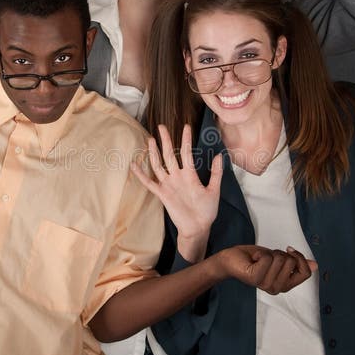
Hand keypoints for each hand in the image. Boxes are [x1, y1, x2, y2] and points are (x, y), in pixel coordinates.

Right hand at [131, 124, 222, 254]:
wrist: (198, 228)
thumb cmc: (207, 211)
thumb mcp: (214, 190)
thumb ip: (216, 173)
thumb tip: (220, 155)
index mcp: (190, 175)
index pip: (186, 152)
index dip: (186, 139)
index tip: (186, 126)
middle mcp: (177, 177)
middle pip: (169, 155)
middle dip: (166, 141)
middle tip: (162, 126)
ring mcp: (168, 185)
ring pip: (158, 165)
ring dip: (154, 153)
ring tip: (150, 140)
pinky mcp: (162, 194)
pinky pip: (149, 183)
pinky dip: (141, 174)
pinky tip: (134, 165)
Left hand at [216, 245, 316, 294]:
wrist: (232, 259)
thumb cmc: (254, 259)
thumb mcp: (279, 260)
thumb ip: (296, 264)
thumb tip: (314, 265)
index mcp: (285, 285)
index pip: (305, 273)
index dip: (300, 258)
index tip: (289, 250)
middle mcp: (277, 288)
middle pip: (293, 263)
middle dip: (281, 254)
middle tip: (267, 258)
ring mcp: (266, 285)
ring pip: (280, 259)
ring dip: (270, 253)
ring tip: (259, 259)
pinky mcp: (255, 278)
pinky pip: (267, 258)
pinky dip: (260, 254)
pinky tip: (253, 260)